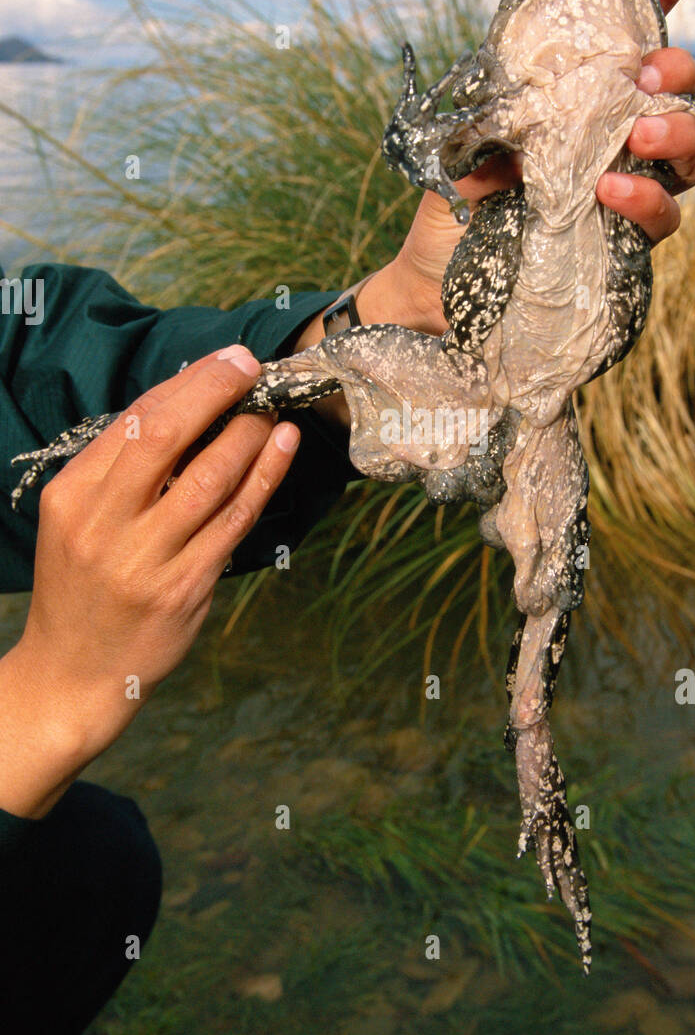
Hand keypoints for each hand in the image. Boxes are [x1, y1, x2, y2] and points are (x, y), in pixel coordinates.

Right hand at [0, 346, 299, 817]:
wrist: (73, 674)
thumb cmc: (82, 586)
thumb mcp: (77, 521)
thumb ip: (120, 470)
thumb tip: (188, 404)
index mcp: (72, 496)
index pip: (134, 422)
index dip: (187, 384)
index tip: (226, 360)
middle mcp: (104, 525)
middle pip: (165, 438)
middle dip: (215, 392)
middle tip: (252, 367)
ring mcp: (145, 560)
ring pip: (209, 478)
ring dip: (248, 435)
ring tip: (272, 410)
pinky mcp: (185, 588)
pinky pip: (235, 520)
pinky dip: (264, 477)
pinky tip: (282, 447)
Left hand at [378, 0, 694, 332]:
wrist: (430, 285)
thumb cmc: (450, 206)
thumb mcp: (466, 139)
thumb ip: (500, 106)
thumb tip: (530, 84)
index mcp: (578, 104)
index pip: (629, 40)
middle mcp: (613, 143)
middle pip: (681, 95)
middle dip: (680, 75)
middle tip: (648, 77)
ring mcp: (624, 193)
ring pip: (692, 155)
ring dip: (677, 134)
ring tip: (638, 137)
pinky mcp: (621, 246)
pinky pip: (662, 217)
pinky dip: (646, 200)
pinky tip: (613, 191)